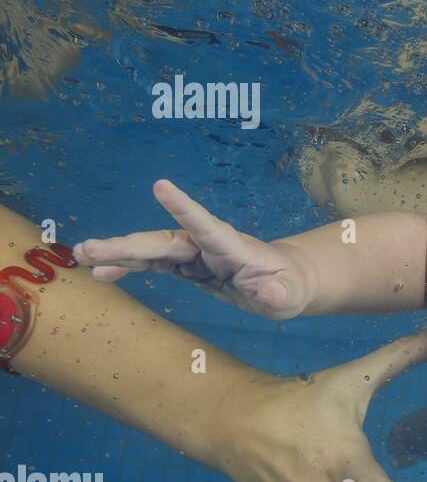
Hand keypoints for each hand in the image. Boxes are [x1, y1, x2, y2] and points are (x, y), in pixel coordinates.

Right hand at [71, 179, 313, 319]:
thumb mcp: (290, 294)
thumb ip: (280, 294)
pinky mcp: (187, 266)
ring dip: (118, 253)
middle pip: (165, 241)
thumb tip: (272, 293)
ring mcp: (194, 255)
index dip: (184, 208)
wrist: (283, 280)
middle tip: (90, 248)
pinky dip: (127, 269)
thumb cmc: (288, 284)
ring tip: (81, 256)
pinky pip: (152, 265)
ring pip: (151, 250)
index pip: (207, 225)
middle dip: (129, 244)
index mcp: (232, 247)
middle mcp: (207, 246)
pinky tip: (101, 275)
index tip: (161, 186)